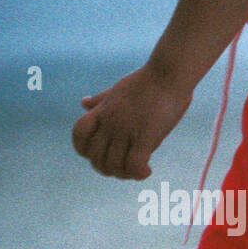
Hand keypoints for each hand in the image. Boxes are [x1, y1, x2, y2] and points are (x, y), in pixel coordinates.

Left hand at [72, 65, 192, 179]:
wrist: (169, 74)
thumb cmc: (148, 80)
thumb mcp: (116, 89)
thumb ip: (99, 100)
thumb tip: (83, 103)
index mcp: (102, 111)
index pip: (78, 136)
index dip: (85, 151)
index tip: (102, 153)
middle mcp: (110, 122)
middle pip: (95, 157)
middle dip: (107, 169)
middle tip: (124, 168)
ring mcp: (126, 130)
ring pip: (114, 165)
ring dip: (125, 174)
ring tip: (138, 171)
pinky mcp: (146, 136)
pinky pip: (134, 164)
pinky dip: (139, 173)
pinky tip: (147, 171)